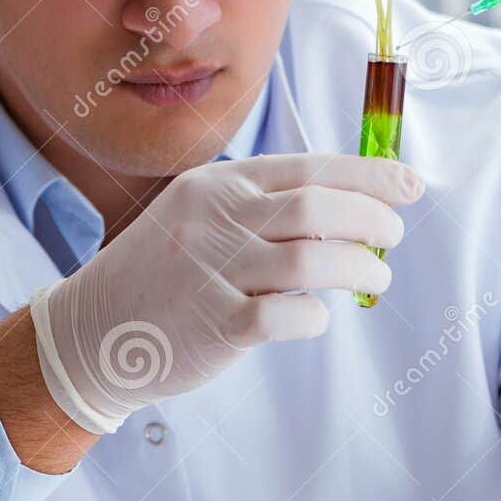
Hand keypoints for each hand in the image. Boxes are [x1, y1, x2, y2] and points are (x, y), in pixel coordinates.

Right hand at [28, 152, 422, 432]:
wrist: (90, 333)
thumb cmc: (162, 275)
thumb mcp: (198, 218)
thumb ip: (261, 209)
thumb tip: (347, 209)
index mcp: (216, 185)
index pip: (306, 167)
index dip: (367, 175)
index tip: (409, 185)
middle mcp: (214, 220)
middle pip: (316, 206)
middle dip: (371, 218)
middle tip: (393, 237)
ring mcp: (212, 271)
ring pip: (311, 259)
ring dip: (357, 268)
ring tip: (374, 278)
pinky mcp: (214, 325)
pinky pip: (287, 316)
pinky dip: (315, 316)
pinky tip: (316, 317)